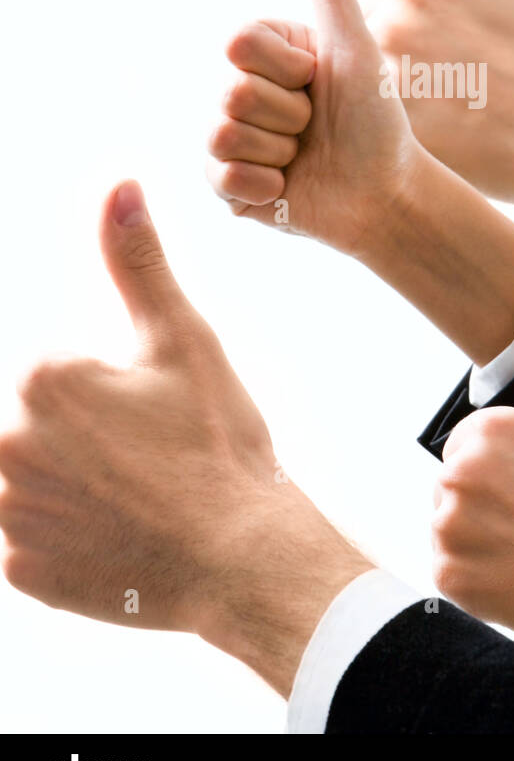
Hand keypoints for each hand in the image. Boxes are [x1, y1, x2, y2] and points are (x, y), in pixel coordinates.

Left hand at [0, 182, 367, 692]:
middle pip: (41, 421)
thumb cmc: (219, 443)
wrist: (244, 557)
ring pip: (31, 477)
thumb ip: (138, 261)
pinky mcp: (20, 573)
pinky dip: (71, 533)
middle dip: (90, 432)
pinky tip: (123, 533)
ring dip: (74, 480)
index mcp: (42, 378)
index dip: (115, 386)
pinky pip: (32, 539)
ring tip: (139, 495)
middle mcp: (6, 445)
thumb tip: (120, 188)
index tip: (155, 415)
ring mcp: (10, 515)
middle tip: (151, 458)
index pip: (64, 367)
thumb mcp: (184, 339)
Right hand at [208, 0, 422, 256]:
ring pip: (222, 135)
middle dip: (288, 114)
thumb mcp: (355, 49)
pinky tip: (289, 185)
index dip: (286, 67)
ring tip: (305, 154)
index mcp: (265, 52)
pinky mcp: (228, 184)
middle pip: (231, 92)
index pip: (238, 43)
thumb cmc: (378, 119)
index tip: (318, 78)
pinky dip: (265, 185)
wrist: (386, 191)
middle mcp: (241, 89)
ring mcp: (230, 137)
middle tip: (317, 125)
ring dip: (278, 150)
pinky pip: (221, 176)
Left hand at [368, 0, 513, 209]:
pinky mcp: (379, 123)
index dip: (409, 27)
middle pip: (362, 34)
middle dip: (391, 54)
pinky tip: (421, 127)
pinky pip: (359, 113)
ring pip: (358, 73)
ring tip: (432, 106)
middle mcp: (388, 21)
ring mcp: (382, 74)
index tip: (444, 49)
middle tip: (441, 81)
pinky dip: (380, 120)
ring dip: (383, 87)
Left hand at [433, 299, 513, 647]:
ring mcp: (448, 525)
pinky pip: (448, 566)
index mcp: (485, 430)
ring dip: (477, 536)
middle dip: (487, 499)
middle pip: (454, 482)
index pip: (469, 445)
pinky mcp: (445, 572)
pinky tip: (513, 573)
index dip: (505, 469)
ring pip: (448, 522)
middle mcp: (457, 472)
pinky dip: (474, 575)